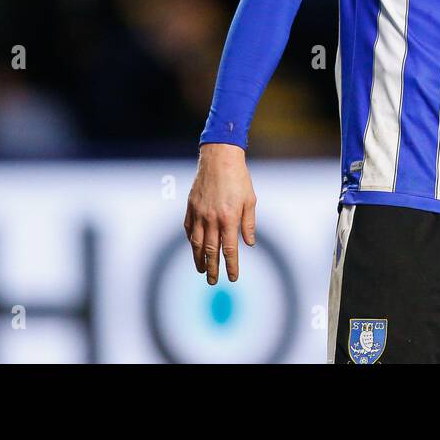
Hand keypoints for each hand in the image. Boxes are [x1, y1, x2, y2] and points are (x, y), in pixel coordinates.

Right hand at [184, 142, 257, 284]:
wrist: (219, 158)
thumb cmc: (238, 178)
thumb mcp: (250, 200)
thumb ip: (248, 223)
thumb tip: (249, 243)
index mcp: (229, 218)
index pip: (229, 249)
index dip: (231, 265)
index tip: (233, 277)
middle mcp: (211, 218)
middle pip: (211, 251)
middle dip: (212, 268)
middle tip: (213, 281)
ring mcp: (198, 213)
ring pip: (196, 243)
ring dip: (199, 259)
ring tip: (201, 269)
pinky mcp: (190, 207)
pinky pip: (189, 229)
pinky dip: (191, 241)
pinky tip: (194, 247)